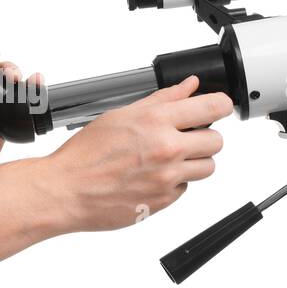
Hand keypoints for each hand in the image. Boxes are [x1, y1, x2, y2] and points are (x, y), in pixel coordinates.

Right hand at [43, 75, 231, 230]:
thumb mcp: (121, 115)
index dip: (220, 105)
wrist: (67, 191)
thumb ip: (161, 100)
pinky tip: (152, 175)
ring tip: (168, 158)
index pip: (213, 106)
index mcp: (156, 121)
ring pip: (207, 167)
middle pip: (216, 141)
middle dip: (205, 136)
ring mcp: (168, 178)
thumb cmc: (85, 154)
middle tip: (186, 136)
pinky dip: (175, 182)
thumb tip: (188, 87)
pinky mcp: (164, 201)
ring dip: (194, 161)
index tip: (217, 106)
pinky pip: (185, 188)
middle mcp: (167, 149)